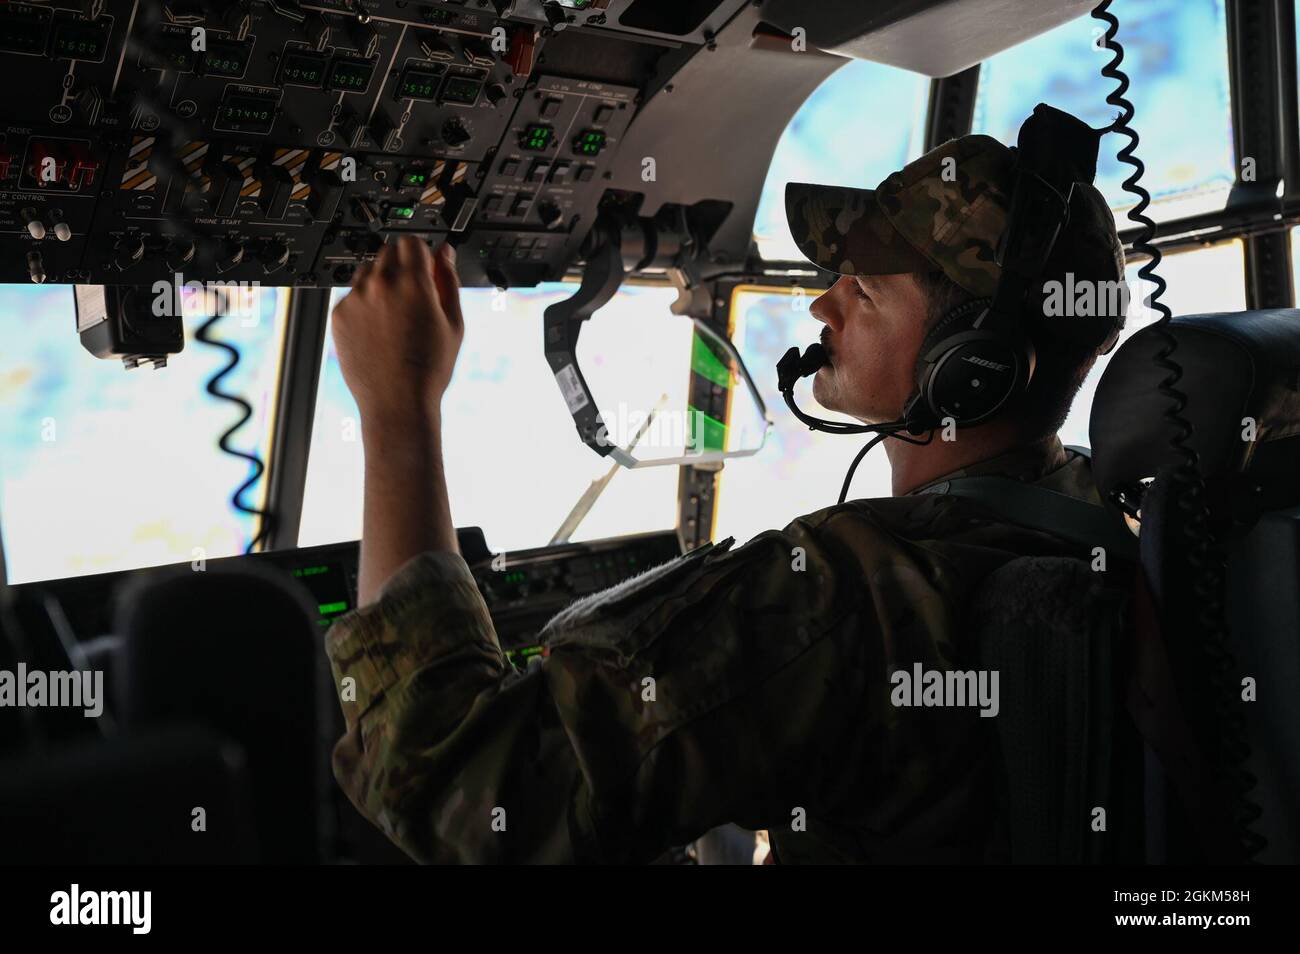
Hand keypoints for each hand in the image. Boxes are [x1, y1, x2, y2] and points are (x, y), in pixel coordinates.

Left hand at [332, 236, 463, 423]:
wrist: (397, 402)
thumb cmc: (429, 369)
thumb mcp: (454, 322)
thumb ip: (449, 280)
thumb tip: (444, 254)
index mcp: (412, 283)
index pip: (412, 242)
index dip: (422, 253)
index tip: (426, 267)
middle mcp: (379, 285)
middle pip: (388, 250)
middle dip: (403, 264)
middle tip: (414, 293)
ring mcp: (355, 299)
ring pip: (368, 270)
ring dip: (382, 280)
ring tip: (396, 314)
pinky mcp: (339, 315)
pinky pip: (353, 294)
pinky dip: (365, 303)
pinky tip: (380, 329)